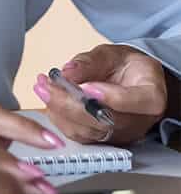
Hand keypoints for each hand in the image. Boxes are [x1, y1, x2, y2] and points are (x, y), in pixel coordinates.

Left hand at [35, 44, 167, 143]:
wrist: (131, 81)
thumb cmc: (125, 66)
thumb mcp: (112, 54)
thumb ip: (91, 62)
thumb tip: (68, 72)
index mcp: (151, 96)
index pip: (135, 102)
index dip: (109, 97)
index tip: (86, 86)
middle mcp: (138, 122)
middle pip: (105, 121)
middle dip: (71, 104)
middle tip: (48, 86)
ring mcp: (120, 134)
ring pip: (87, 131)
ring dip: (59, 110)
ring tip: (41, 87)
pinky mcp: (101, 139)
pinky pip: (78, 134)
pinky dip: (59, 116)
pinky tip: (47, 97)